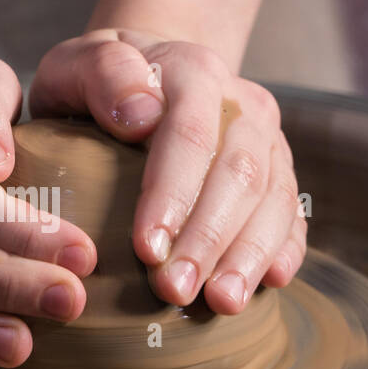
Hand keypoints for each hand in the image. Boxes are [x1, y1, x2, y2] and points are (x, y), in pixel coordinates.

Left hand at [31, 29, 304, 312]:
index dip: (172, 195)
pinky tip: (270, 283)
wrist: (144, 80)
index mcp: (194, 73)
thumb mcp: (74, 65)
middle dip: (208, 240)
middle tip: (175, 291)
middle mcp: (242, 104)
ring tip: (222, 303)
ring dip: (249, 255)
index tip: (145, 249)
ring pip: (274, 198)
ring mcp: (267, 141)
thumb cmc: (97, 87)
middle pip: (238, 174)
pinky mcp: (279, 173)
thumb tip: (140, 116)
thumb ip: (103, 74)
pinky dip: (285, 249)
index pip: (190, 136)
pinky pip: (293, 213)